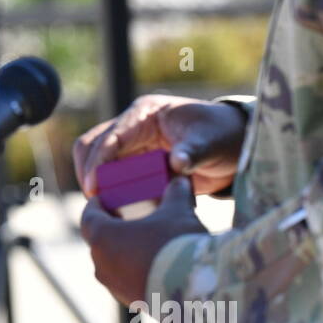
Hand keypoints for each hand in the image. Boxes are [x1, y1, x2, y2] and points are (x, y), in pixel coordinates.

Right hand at [72, 95, 246, 196]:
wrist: (233, 147)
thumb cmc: (222, 136)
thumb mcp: (211, 142)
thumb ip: (193, 152)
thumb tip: (176, 162)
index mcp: (146, 113)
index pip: (112, 135)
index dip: (99, 160)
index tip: (94, 186)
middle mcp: (131, 126)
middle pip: (92, 145)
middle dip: (89, 172)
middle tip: (96, 202)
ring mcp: (130, 145)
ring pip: (95, 161)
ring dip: (96, 182)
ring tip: (104, 207)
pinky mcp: (133, 163)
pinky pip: (110, 177)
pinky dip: (108, 191)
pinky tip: (115, 208)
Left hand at [79, 176, 206, 304]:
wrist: (196, 289)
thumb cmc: (178, 244)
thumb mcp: (178, 210)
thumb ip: (176, 191)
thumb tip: (180, 180)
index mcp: (104, 238)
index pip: (89, 217)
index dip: (94, 205)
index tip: (100, 199)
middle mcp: (102, 265)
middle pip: (99, 242)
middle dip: (109, 228)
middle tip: (123, 217)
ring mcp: (115, 287)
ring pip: (111, 265)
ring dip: (122, 252)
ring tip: (140, 242)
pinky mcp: (132, 303)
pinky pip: (127, 282)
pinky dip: (134, 272)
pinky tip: (153, 266)